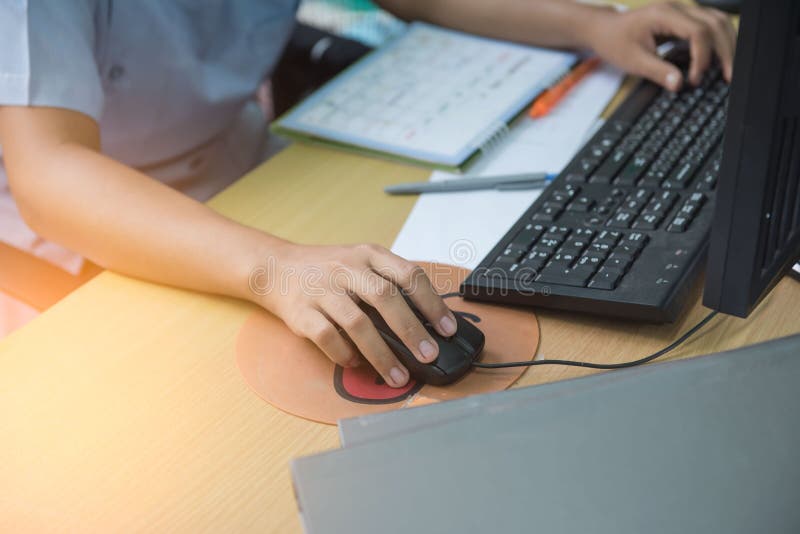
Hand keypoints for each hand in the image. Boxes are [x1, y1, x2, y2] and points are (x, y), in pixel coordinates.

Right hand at [252, 242, 457, 387]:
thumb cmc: (327, 271)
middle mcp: (347, 268)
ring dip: (381, 354)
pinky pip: (327, 337)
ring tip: (398, 376)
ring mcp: (323, 290)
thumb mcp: (361, 263)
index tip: (447, 329)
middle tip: (429, 355)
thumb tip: (426, 324)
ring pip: (357, 323)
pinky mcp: (302, 312)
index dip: (432, 303)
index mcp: (369, 255)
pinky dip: (345, 355)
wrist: (276, 267)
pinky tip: (356, 364)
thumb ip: (388, 284)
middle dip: (411, 330)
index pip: (408, 275)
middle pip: (385, 298)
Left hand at [584, 2, 736, 90]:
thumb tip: (679, 84)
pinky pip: (710, 26)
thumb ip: (658, 72)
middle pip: (715, 23)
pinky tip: (720, 59)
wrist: (604, 30)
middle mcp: (678, 8)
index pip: (698, 31)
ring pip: (718, 21)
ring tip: (730, 69)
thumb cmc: (615, 42)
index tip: (695, 78)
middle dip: (725, 51)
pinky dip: (718, 41)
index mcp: (664, 14)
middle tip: (729, 76)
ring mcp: (683, 11)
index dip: (702, 57)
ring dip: (727, 44)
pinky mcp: (684, 19)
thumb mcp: (633, 61)